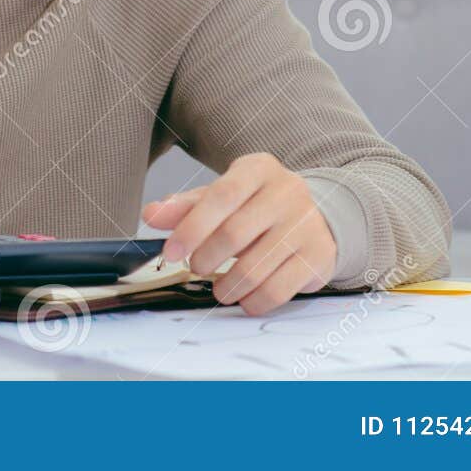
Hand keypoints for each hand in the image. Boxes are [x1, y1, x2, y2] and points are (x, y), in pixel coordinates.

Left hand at [142, 153, 336, 315]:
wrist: (319, 214)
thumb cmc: (258, 205)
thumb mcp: (223, 196)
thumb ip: (186, 206)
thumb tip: (151, 215)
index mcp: (258, 169)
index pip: (221, 196)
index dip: (192, 227)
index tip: (171, 252)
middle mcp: (287, 192)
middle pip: (235, 233)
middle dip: (206, 258)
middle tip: (196, 267)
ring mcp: (307, 224)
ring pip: (256, 268)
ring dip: (228, 286)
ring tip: (220, 288)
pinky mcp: (319, 256)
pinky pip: (278, 290)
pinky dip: (253, 301)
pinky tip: (244, 298)